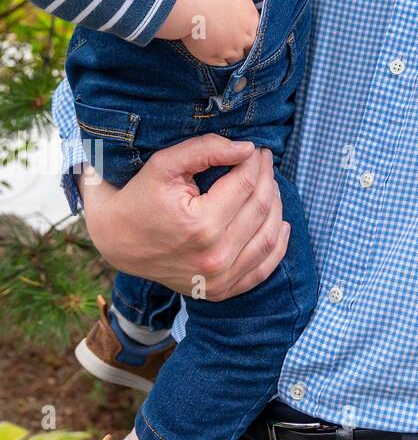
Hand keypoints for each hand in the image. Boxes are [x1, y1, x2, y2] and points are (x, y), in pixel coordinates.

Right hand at [79, 140, 288, 301]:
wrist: (115, 241)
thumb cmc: (139, 197)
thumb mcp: (164, 165)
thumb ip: (206, 149)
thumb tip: (248, 149)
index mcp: (200, 225)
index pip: (246, 183)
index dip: (256, 161)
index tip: (257, 149)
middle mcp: (213, 256)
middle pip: (261, 207)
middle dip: (268, 178)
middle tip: (265, 161)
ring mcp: (218, 279)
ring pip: (268, 235)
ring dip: (276, 205)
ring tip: (270, 185)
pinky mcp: (220, 291)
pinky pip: (263, 269)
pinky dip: (278, 245)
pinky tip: (281, 224)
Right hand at [158, 0, 259, 64]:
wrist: (192, 4)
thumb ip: (244, 8)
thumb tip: (244, 14)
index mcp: (252, 21)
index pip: (258, 33)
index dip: (249, 33)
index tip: (242, 33)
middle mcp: (245, 38)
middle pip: (250, 48)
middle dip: (244, 47)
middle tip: (234, 43)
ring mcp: (230, 50)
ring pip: (236, 59)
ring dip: (232, 56)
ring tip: (223, 50)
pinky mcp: (213, 57)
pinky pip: (221, 65)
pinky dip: (218, 61)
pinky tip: (214, 55)